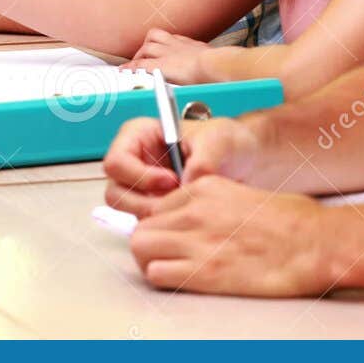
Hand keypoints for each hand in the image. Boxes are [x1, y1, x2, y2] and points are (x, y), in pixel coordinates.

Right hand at [102, 116, 261, 216]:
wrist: (247, 163)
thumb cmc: (228, 141)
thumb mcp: (218, 140)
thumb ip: (200, 161)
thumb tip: (185, 187)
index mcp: (139, 136)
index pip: (116, 161)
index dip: (140, 175)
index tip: (171, 180)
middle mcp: (135, 163)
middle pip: (116, 192)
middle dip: (146, 202)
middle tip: (178, 200)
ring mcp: (143, 189)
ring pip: (129, 213)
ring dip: (155, 215)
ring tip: (187, 206)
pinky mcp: (156, 208)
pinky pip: (148, 225)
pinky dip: (166, 225)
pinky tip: (190, 215)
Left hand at [123, 28, 213, 84]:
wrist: (215, 64)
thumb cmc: (219, 64)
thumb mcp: (216, 59)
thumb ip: (213, 60)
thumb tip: (221, 64)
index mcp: (189, 44)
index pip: (171, 38)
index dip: (163, 43)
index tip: (160, 48)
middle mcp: (175, 45)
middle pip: (155, 37)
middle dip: (147, 46)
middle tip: (143, 56)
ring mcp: (166, 54)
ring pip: (145, 48)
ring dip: (138, 56)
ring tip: (134, 65)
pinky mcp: (159, 66)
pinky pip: (140, 65)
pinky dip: (131, 69)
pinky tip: (125, 72)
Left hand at [131, 176, 335, 296]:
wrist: (315, 243)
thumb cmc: (292, 221)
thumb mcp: (244, 195)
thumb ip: (213, 204)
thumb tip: (197, 222)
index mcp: (205, 187)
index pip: (157, 206)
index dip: (163, 226)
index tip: (174, 237)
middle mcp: (194, 210)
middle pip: (142, 226)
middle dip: (151, 243)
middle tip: (168, 256)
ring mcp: (196, 240)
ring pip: (140, 247)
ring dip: (151, 260)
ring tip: (173, 270)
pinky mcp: (204, 271)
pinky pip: (156, 273)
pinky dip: (164, 279)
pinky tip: (183, 281)